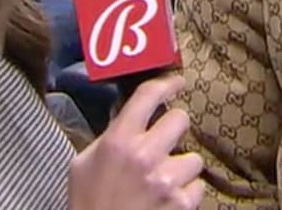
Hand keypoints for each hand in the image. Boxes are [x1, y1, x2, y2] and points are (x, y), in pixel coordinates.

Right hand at [69, 75, 203, 209]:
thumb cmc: (88, 204)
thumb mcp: (83, 164)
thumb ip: (107, 137)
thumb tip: (129, 114)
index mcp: (118, 141)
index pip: (149, 95)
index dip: (167, 84)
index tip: (177, 83)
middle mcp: (145, 155)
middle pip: (181, 119)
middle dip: (174, 130)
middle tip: (164, 143)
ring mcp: (166, 180)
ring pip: (194, 157)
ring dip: (181, 169)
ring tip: (163, 182)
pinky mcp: (181, 203)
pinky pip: (198, 187)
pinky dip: (186, 195)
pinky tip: (168, 202)